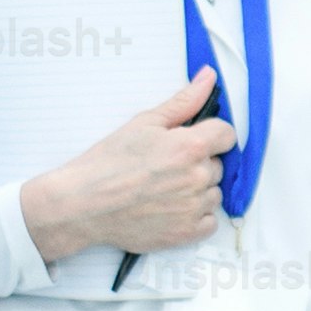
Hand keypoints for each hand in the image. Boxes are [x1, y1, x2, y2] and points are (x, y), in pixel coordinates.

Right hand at [18, 72, 236, 262]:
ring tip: (164, 187)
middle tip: (167, 165)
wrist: (83, 204)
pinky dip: (196, 215)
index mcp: (190, 147)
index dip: (212, 134)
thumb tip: (207, 78)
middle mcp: (197, 177)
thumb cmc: (107, 164)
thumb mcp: (144, 123)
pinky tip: (171, 207)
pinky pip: (209, 221)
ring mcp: (194, 207)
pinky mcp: (188, 232)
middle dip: (199, 162)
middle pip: (218, 164)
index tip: (196, 139)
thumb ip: (183, 101)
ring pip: (214, 193)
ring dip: (198, 190)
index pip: (227, 135)